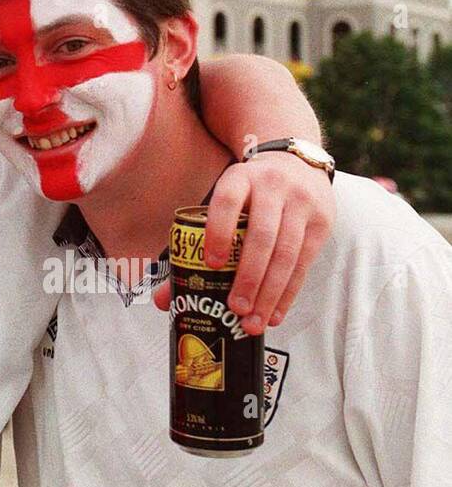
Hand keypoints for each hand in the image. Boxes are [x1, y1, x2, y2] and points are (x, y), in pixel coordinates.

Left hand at [153, 154, 333, 333]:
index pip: (228, 201)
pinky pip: (305, 263)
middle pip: (261, 236)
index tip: (211, 264)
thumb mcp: (223, 202)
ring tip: (253, 321)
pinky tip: (275, 313)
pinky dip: (288, 292)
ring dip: (270, 293)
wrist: (297, 165)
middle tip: (235, 309)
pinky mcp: (321, 222)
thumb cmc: (249, 194)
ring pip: (286, 254)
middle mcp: (272, 186)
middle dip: (249, 277)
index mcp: (239, 177)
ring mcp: (300, 203)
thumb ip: (194, 243)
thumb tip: (165, 300)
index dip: (219, 231)